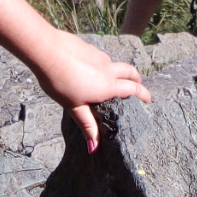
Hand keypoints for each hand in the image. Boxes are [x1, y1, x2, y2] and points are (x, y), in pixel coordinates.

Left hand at [30, 29, 151, 152]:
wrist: (46, 50)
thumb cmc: (59, 81)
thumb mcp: (73, 106)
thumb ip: (86, 125)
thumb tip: (94, 148)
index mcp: (107, 86)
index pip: (133, 89)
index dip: (143, 94)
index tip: (149, 100)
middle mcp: (108, 69)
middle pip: (130, 72)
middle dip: (136, 79)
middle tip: (138, 85)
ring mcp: (99, 56)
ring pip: (115, 64)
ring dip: (119, 72)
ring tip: (112, 80)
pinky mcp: (89, 48)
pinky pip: (102, 58)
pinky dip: (104, 65)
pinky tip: (91, 69)